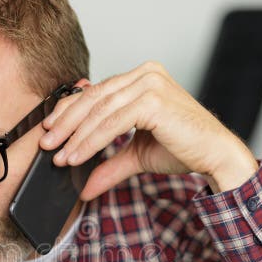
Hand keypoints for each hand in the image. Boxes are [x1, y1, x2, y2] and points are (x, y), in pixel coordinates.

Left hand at [40, 62, 258, 197]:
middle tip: (46, 144)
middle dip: (65, 123)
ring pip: (99, 110)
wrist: (215, 155)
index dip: (68, 111)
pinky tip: (77, 156)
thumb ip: (109, 163)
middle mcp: (144, 74)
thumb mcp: (136, 155)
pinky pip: (112, 122)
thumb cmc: (183, 148)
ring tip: (59, 155)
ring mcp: (150, 84)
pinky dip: (91, 141)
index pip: (95, 91)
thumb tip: (85, 186)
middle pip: (92, 97)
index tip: (49, 130)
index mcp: (140, 78)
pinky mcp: (153, 100)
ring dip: (75, 136)